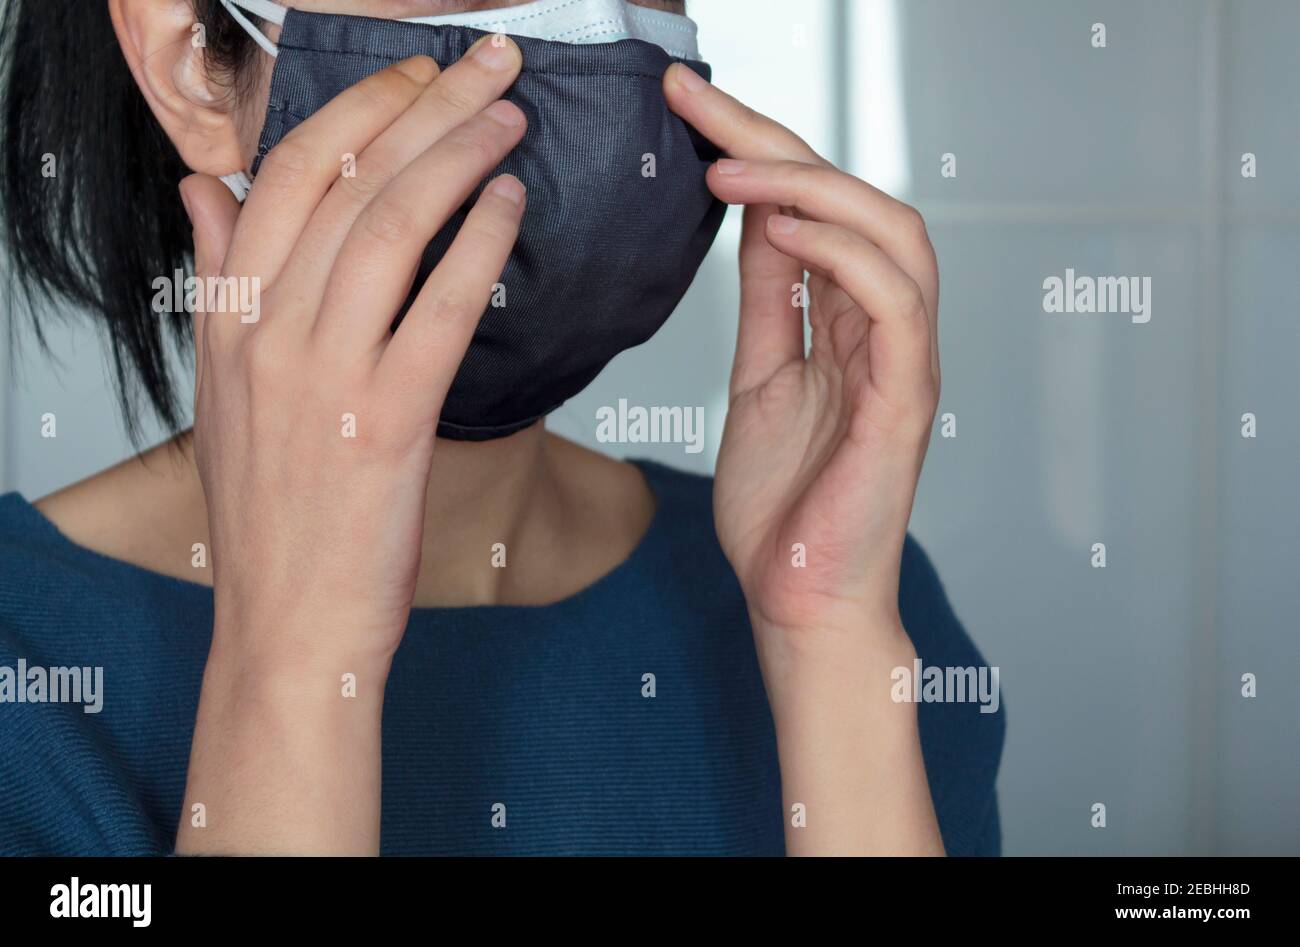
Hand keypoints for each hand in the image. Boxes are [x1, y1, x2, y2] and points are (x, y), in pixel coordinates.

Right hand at [177, 36, 527, 853]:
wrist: (290, 624)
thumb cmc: (274, 514)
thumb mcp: (222, 392)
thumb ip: (219, 283)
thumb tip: (203, 193)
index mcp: (228, 320)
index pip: (282, 176)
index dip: (355, 108)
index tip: (412, 73)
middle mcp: (268, 335)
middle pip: (347, 182)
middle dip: (423, 106)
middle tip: (486, 64)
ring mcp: (323, 376)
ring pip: (391, 228)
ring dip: (458, 157)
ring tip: (509, 118)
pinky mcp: (385, 422)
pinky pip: (440, 310)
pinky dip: (480, 247)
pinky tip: (512, 208)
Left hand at [665, 66, 939, 654]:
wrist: (799, 602)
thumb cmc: (784, 507)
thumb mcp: (760, 379)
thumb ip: (770, 303)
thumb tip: (754, 221)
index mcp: (849, 323)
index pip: (813, 209)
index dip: (755, 148)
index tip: (683, 105)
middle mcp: (885, 330)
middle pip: (853, 199)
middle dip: (773, 140)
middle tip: (694, 99)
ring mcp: (903, 364)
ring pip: (893, 236)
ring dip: (811, 186)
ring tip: (731, 167)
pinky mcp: (907, 405)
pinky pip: (898, 306)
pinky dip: (848, 254)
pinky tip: (787, 229)